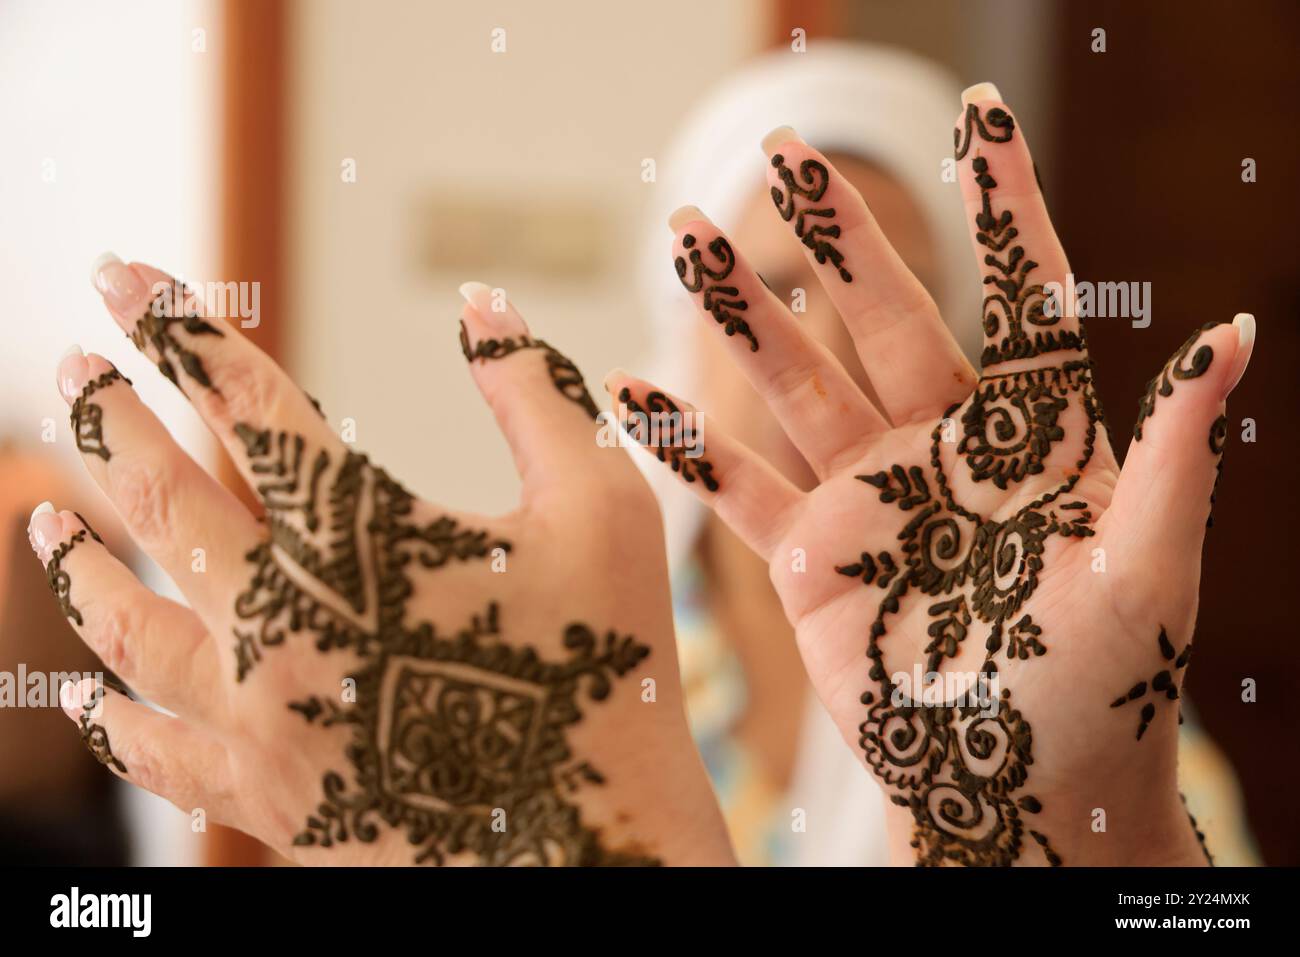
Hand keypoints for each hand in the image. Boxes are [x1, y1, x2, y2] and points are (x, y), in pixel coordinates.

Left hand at [32, 265, 732, 865]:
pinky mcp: (265, 794)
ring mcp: (260, 714)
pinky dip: (109, 713)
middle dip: (105, 419)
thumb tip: (483, 303)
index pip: (240, 400)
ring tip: (43, 519)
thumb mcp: (601, 506)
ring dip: (77, 561)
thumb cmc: (606, 665)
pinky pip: (152, 749)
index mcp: (360, 534)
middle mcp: (282, 617)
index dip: (177, 327)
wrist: (594, 841)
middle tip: (74, 368)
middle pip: (158, 498)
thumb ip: (535, 393)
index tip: (124, 277)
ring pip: (126, 624)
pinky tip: (86, 689)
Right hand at [607, 84, 1252, 865]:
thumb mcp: (1149, 572)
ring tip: (690, 237)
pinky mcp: (809, 558)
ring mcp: (867, 498)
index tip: (981, 114)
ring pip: (794, 384)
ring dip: (740, 314)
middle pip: (881, 317)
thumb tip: (1235, 333)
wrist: (1014, 784)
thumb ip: (1173, 457)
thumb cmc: (1101, 686)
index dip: (1003, 206)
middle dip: (834, 236)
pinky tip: (636, 390)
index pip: (1018, 297)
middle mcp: (940, 448)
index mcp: (1031, 436)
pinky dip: (687, 445)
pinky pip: (738, 488)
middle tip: (784, 150)